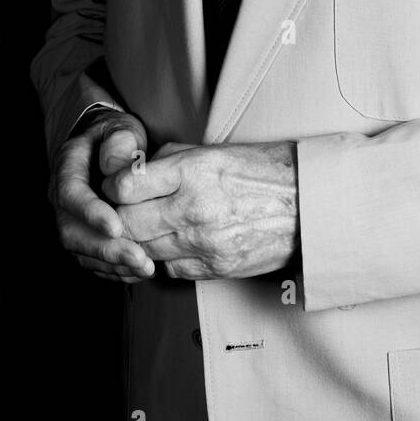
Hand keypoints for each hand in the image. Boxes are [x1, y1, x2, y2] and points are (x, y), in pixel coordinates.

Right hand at [48, 111, 155, 283]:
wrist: (109, 146)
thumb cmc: (117, 137)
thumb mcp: (121, 128)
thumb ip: (119, 142)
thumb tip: (113, 168)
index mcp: (67, 166)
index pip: (70, 193)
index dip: (90, 213)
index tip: (116, 227)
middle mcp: (61, 196)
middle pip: (71, 230)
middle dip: (104, 248)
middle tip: (138, 257)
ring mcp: (70, 218)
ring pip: (80, 250)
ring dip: (111, 263)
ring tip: (145, 268)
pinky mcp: (82, 234)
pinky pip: (91, 259)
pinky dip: (113, 269)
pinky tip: (139, 271)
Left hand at [101, 141, 299, 281]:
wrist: (308, 202)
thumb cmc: (260, 169)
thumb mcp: (213, 150)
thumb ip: (168, 161)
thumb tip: (132, 173)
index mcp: (193, 171)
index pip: (125, 185)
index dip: (112, 186)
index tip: (116, 186)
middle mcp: (194, 209)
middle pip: (127, 224)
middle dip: (117, 219)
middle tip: (121, 212)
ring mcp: (204, 243)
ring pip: (144, 251)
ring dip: (138, 242)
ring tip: (148, 227)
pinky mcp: (215, 268)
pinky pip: (169, 270)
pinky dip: (164, 259)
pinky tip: (173, 244)